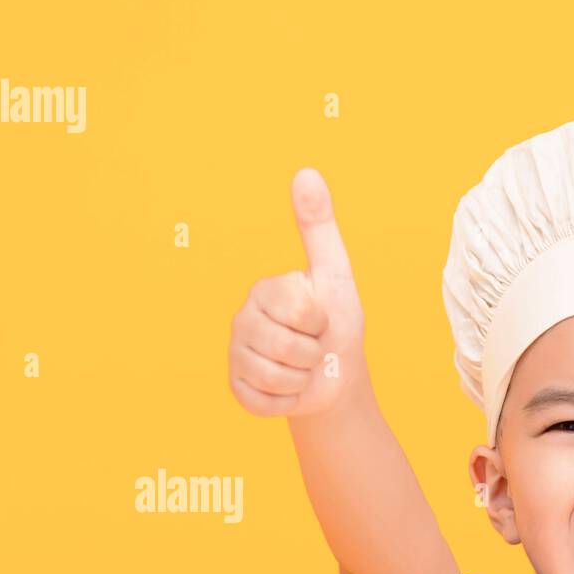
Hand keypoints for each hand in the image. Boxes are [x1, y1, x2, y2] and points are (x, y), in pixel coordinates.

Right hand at [229, 168, 367, 417]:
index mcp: (265, 291)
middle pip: (284, 345)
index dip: (320, 320)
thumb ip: (319, 228)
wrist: (335, 380)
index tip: (321, 319)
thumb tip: (307, 171)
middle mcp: (243, 319)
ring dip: (302, 379)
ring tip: (303, 368)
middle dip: (313, 353)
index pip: (297, 308)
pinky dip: (289, 402)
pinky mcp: (238, 389)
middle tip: (314, 348)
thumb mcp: (335, 276)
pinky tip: (291, 390)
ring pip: (276, 376)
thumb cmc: (336, 325)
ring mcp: (237, 355)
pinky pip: (264, 401)